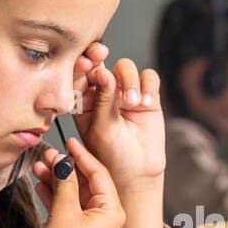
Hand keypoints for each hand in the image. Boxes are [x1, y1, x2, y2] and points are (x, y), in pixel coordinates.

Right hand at [29, 137, 126, 227]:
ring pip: (75, 195)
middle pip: (87, 183)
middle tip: (48, 154)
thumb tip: (63, 161)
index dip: (82, 155)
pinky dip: (56, 196)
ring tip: (38, 167)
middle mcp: (107, 218)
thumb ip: (65, 182)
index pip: (99, 174)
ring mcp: (93, 227)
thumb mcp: (64, 211)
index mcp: (113, 211)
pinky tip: (40, 184)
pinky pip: (69, 208)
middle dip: (66, 168)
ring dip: (58, 180)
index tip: (69, 141)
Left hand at [70, 45, 165, 192]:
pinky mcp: (147, 96)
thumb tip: (103, 71)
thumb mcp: (101, 129)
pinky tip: (145, 103)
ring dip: (128, 80)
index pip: (79, 74)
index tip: (85, 63)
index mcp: (83, 100)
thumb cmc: (111, 156)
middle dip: (99, 55)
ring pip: (125, 68)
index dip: (81, 62)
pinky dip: (147, 86)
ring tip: (132, 103)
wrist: (137, 172)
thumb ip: (102, 100)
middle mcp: (103, 93)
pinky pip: (148, 77)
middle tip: (101, 55)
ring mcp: (125, 93)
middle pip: (100, 62)